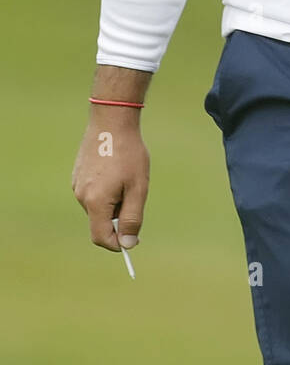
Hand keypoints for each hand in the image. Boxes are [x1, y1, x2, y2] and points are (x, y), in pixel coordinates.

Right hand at [72, 113, 149, 251]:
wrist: (111, 121)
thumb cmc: (128, 154)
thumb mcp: (138, 188)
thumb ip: (132, 218)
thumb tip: (127, 244)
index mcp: (95, 202)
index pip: (101, 237)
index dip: (117, 244)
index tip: (133, 240)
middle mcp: (81, 195)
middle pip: (101, 221)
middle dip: (119, 217)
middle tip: (135, 192)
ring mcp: (76, 184)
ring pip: (97, 206)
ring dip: (113, 201)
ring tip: (125, 177)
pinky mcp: (77, 174)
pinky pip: (92, 193)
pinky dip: (106, 190)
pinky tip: (115, 170)